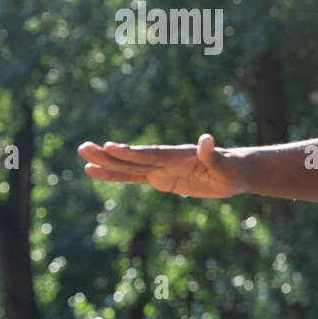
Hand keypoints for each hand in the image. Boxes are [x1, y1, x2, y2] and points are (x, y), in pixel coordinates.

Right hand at [78, 134, 250, 197]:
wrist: (234, 173)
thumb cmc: (232, 169)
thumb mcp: (226, 165)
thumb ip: (212, 154)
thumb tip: (206, 139)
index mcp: (179, 155)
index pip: (152, 154)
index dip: (131, 152)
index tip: (110, 147)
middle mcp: (166, 159)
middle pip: (133, 158)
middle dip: (109, 155)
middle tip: (83, 147)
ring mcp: (161, 168)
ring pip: (129, 167)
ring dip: (106, 163)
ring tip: (83, 158)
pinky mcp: (160, 179)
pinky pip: (134, 177)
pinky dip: (116, 176)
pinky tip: (96, 172)